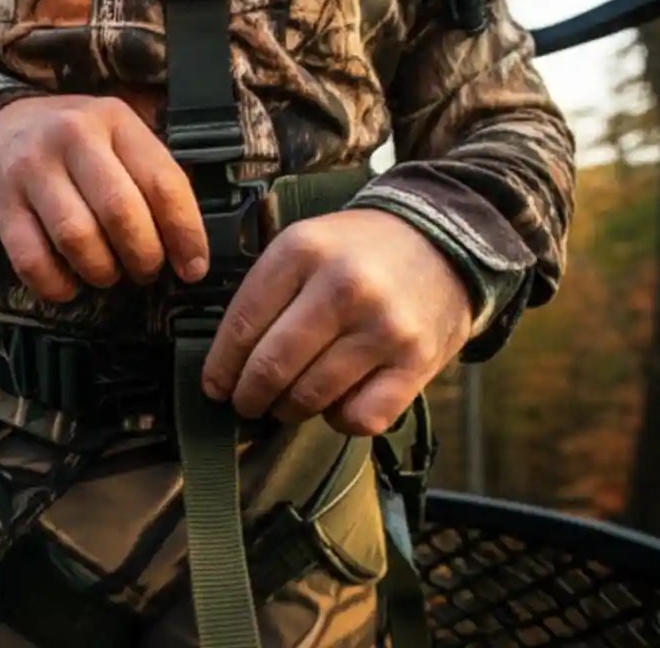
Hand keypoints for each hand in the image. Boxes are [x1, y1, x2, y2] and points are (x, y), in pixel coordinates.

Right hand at [0, 95, 208, 301]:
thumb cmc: (72, 147)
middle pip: (121, 211)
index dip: (185, 233)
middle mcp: (73, 138)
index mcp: (115, 121)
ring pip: (77, 238)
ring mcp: (31, 170)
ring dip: (102, 272)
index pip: (163, 182)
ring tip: (108, 274)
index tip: (193, 267)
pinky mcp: (0, 204)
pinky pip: (32, 260)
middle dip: (143, 256)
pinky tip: (68, 284)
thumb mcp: (116, 138)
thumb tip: (190, 247)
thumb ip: (150, 178)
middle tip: (145, 271)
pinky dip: (57, 285)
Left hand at [200, 208, 472, 435]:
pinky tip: (337, 403)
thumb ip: (267, 292)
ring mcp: (383, 326)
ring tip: (287, 404)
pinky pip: (360, 418)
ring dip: (289, 410)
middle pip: (271, 367)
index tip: (215, 387)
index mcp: (303, 251)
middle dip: (249, 397)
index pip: (241, 325)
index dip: (220, 367)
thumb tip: (225, 362)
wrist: (444, 239)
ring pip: (310, 397)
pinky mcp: (416, 362)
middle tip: (247, 403)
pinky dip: (340, 420)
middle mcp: (343, 287)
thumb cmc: (360, 251)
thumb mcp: (306, 243)